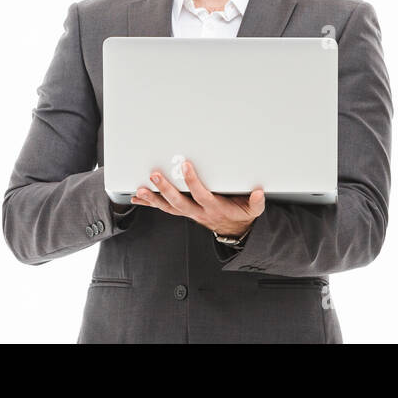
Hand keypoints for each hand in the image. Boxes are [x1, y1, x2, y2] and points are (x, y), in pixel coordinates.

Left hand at [132, 159, 265, 237]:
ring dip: (154, 199)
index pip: (201, 195)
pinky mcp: (184, 212)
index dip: (193, 182)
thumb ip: (256, 202)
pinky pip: (165, 209)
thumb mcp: (253, 211)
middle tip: (155, 176)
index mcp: (215, 208)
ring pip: (169, 208)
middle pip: (179, 202)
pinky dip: (151, 203)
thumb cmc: (241, 215)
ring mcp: (190, 214)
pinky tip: (139, 198)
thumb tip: (258, 192)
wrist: (234, 231)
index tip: (185, 167)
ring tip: (141, 190)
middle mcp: (199, 213)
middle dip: (166, 190)